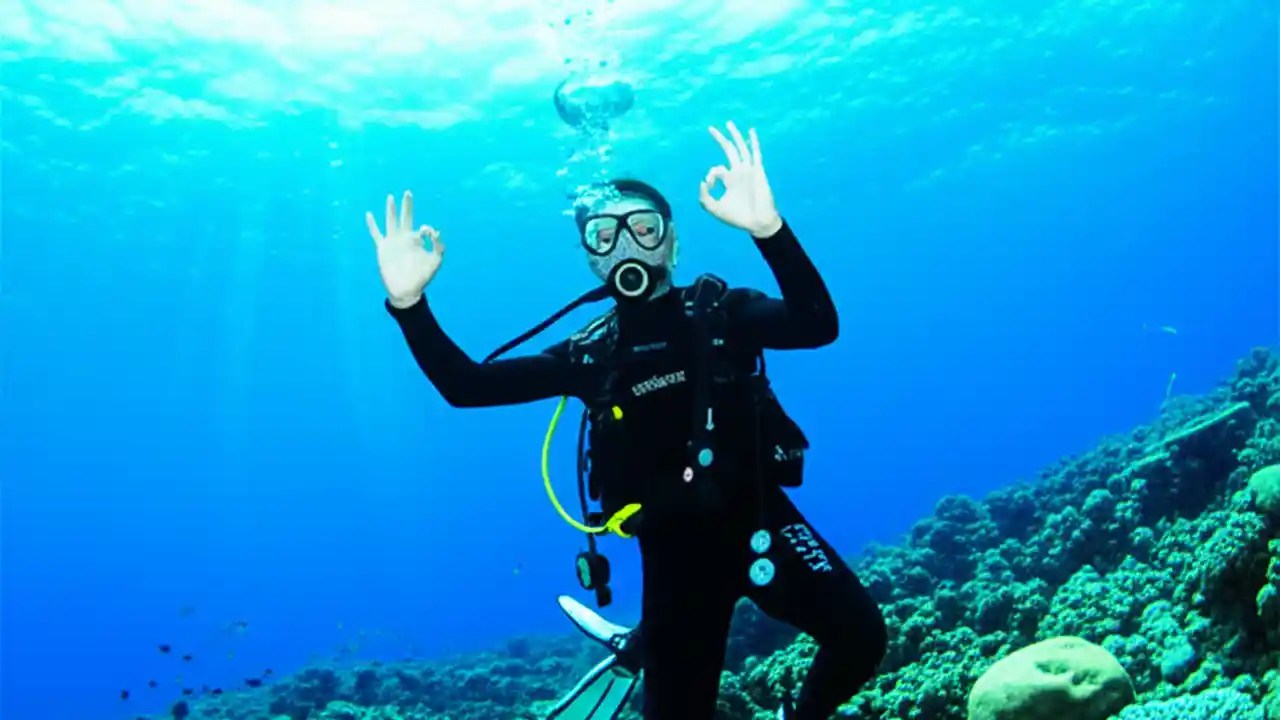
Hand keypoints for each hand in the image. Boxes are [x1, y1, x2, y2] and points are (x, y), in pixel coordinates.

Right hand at [365, 191, 444, 308]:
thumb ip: (438, 245)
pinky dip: (372, 224)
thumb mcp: (435, 261)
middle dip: (407, 206)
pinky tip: (369, 214)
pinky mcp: (383, 248)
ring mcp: (393, 242)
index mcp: (418, 242)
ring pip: (390, 221)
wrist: (406, 290)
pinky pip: (376, 234)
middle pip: (405, 217)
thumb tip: (433, 230)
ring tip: (390, 197)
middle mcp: (405, 239)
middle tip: (408, 192)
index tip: (429, 234)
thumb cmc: (422, 277)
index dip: (427, 230)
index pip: (422, 228)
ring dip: (390, 209)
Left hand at [698, 121, 782, 237]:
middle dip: (720, 139)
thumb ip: (704, 197)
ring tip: (728, 123)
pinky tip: (751, 132)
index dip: (710, 175)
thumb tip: (702, 181)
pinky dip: (753, 142)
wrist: (757, 223)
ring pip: (741, 148)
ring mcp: (749, 170)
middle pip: (728, 151)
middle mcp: (739, 172)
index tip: (709, 185)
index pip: (716, 169)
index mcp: (729, 180)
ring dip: (735, 136)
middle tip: (710, 128)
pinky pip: (755, 154)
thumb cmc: (738, 218)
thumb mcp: (714, 208)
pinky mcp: (758, 172)